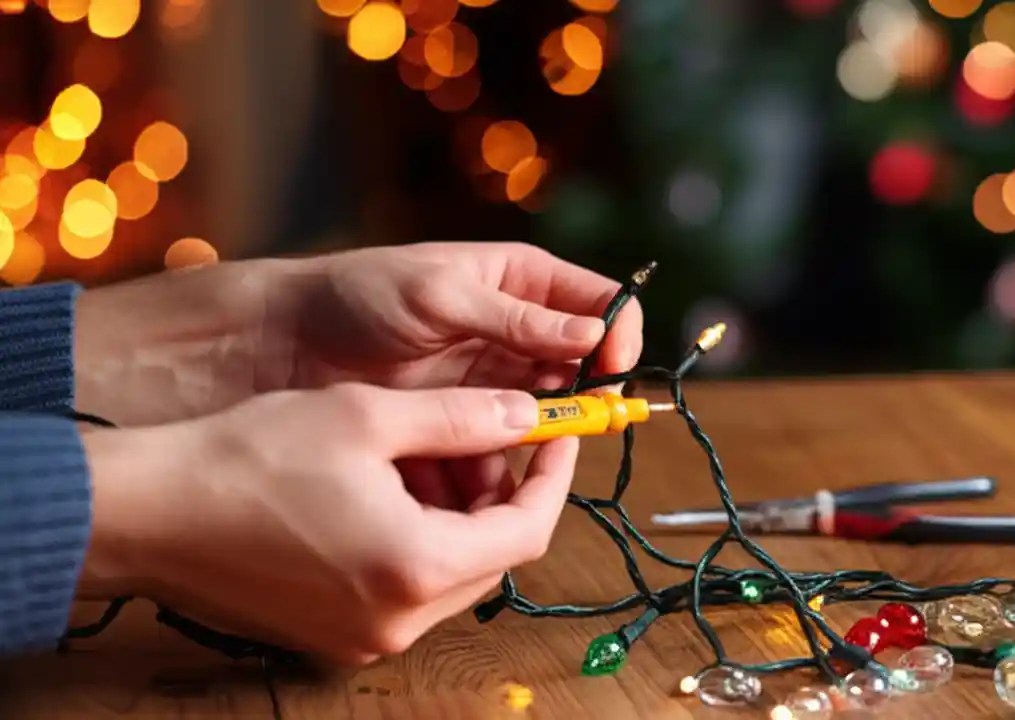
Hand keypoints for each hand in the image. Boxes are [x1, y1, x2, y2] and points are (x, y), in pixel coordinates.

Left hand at [75, 243, 642, 425]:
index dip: (619, 336)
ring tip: (517, 456)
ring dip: (542, 439)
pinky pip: (503, 444)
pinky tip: (480, 475)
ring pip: (546, 414)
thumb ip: (517, 317)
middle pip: (583, 367)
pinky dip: (501, 462)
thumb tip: (594, 332)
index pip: (602, 304)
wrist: (285, 342)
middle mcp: (518, 328)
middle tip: (567, 427)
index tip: (612, 371)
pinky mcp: (464, 419)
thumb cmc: (359, 296)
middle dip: (584, 399)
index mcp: (523, 281)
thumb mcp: (440, 296)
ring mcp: (492, 377)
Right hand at [80, 384, 575, 664]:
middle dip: (503, 493)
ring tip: (430, 454)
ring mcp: (364, 636)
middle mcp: (399, 619)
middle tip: (491, 436)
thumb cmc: (249, 457)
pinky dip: (420, 539)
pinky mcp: (334, 635)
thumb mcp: (369, 416)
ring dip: (460, 514)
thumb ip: (463, 418)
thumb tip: (530, 416)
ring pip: (451, 573)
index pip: (528, 529)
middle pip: (492, 556)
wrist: (147, 511)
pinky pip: (406, 588)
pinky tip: (391, 490)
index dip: (552, 476)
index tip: (559, 433)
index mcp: (418, 567)